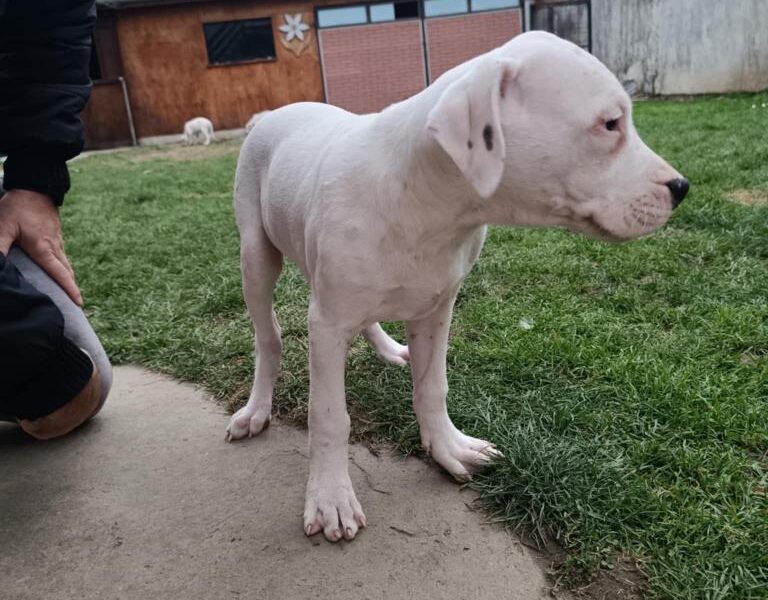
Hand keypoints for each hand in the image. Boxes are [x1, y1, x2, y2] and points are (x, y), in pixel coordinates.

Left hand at [0, 189, 81, 304]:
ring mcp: (57, 240)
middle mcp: (54, 247)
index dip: (69, 289)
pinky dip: (63, 266)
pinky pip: (62, 255)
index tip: (79, 302)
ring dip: (68, 277)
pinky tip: (58, 268)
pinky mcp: (56, 234)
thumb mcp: (2, 227)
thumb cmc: (18, 206)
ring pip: (65, 263)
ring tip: (68, 289)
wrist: (36, 186)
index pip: (59, 274)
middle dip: (71, 288)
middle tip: (75, 303)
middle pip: (66, 272)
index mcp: (43, 249)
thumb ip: (0, 248)